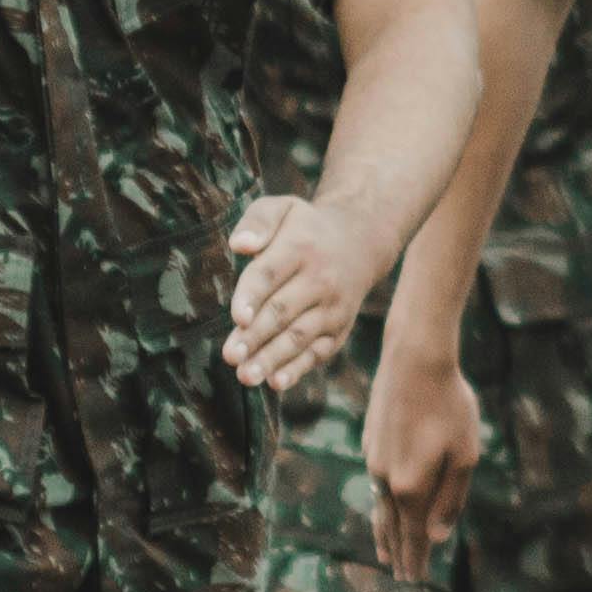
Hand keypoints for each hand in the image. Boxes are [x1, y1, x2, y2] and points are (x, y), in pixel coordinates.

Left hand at [221, 192, 390, 390]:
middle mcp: (320, 280)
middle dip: (256, 336)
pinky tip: (276, 382)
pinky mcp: (338, 329)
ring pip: (299, 337)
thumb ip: (259, 220)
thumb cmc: (305, 229)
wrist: (360, 242)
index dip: (253, 296)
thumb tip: (240, 245)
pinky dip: (297, 369)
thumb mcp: (284, 208)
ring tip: (245, 376)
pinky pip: (317, 352)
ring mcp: (332, 308)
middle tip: (231, 356)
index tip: (239, 317)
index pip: (271, 274)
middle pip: (283, 311)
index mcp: (300, 247)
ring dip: (272, 359)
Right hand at [362, 335, 477, 572]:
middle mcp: (385, 478)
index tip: (414, 581)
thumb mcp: (465, 455)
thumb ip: (451, 499)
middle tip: (398, 575)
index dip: (414, 561)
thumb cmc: (450, 406)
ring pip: (378, 505)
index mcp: (411, 487)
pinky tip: (383, 501)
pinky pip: (374, 482)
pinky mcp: (370, 440)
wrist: (414, 360)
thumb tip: (436, 537)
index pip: (411, 537)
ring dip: (382, 530)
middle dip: (396, 552)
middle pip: (390, 526)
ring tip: (383, 550)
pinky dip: (379, 501)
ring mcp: (373, 459)